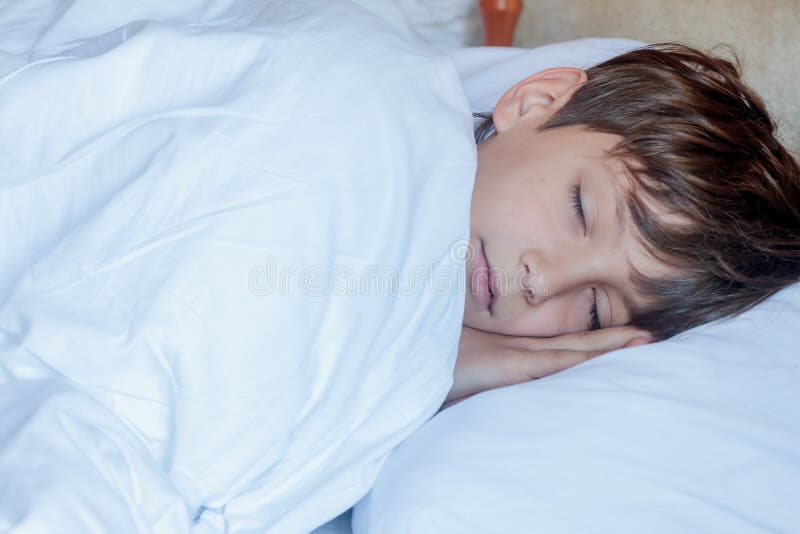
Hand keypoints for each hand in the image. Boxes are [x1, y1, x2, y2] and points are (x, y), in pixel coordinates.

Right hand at [443, 325, 651, 407]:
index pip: (558, 348)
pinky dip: (583, 358)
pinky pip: (553, 362)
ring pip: (572, 351)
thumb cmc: (425, 366)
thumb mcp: (456, 373)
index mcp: (507, 354)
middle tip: (649, 336)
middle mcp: (516, 351)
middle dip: (611, 341)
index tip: (621, 339)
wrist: (401, 362)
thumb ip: (477, 372)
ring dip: (608, 346)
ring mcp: (514, 356)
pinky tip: (608, 355)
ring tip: (644, 340)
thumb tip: (486, 375)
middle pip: (574, 345)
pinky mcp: (507, 365)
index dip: (591, 343)